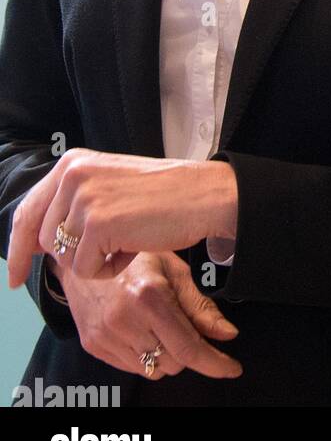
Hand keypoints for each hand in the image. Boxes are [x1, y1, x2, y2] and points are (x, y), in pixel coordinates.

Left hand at [6, 149, 238, 285]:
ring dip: (94, 261)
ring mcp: (85, 197)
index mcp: (73, 163)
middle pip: (46, 240)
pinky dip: (110, 269)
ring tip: (126, 241)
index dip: (17, 249)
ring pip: (65, 257)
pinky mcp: (98, 222)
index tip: (14, 276)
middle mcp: (73, 174)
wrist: (202, 194)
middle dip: (72, 255)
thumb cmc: (161, 195)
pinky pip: (87, 269)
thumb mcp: (108, 185)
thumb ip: (72, 202)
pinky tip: (134, 248)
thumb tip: (35, 241)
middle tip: (108, 252)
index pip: (28, 212)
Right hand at [49, 249, 241, 380]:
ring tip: (161, 326)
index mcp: (149, 296)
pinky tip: (142, 331)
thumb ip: (200, 306)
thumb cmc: (134, 258)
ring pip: (153, 370)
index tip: (232, 369)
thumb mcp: (173, 270)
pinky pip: (131, 368)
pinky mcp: (93, 346)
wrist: (83, 259)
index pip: (187, 346)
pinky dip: (145, 357)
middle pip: (173, 363)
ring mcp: (106, 336)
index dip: (214, 363)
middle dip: (187, 351)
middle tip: (186, 327)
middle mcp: (124, 320)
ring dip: (166, 356)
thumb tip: (228, 335)